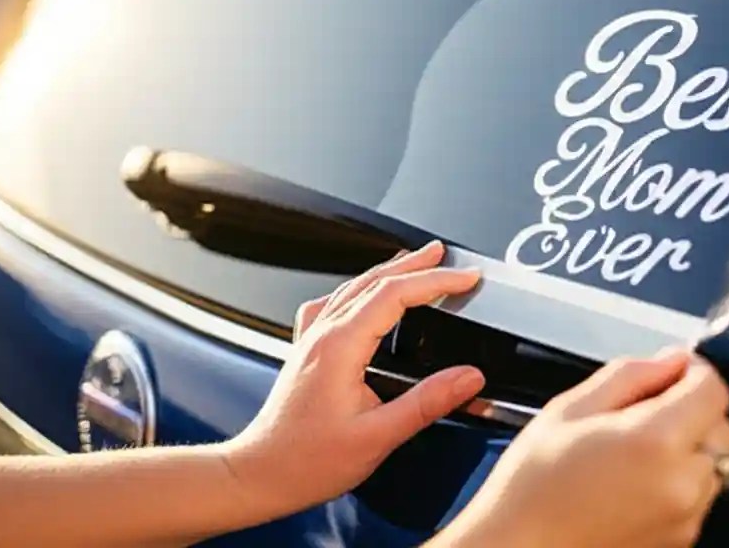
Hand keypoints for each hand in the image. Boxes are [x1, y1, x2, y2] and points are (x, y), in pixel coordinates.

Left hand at [220, 241, 486, 518]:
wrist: (260, 474)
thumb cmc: (307, 461)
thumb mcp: (378, 436)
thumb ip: (427, 402)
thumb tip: (468, 378)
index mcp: (341, 346)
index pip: (395, 294)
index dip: (435, 281)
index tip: (465, 279)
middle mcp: (323, 335)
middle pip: (374, 281)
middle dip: (415, 264)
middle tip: (445, 256)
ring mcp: (311, 340)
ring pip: (353, 288)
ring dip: (389, 271)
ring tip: (415, 263)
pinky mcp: (307, 351)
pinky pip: (333, 304)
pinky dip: (358, 290)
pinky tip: (361, 295)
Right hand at [434, 351, 728, 547]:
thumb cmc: (532, 487)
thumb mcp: (570, 408)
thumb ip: (630, 375)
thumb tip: (671, 361)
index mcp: (655, 441)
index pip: (713, 389)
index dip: (693, 371)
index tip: (672, 371)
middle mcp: (681, 483)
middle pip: (721, 427)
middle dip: (691, 410)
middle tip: (642, 410)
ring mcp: (684, 517)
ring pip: (712, 463)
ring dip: (687, 447)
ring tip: (630, 451)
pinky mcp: (679, 539)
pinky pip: (696, 495)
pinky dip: (676, 480)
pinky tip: (631, 479)